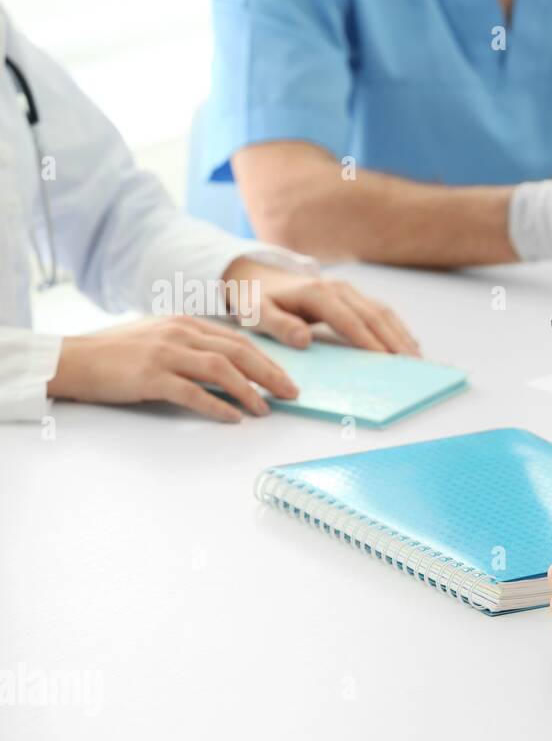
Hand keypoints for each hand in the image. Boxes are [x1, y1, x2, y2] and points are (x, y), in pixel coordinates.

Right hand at [47, 316, 298, 421]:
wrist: (71, 359)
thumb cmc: (115, 353)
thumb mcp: (159, 337)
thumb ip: (191, 345)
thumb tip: (227, 366)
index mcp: (185, 323)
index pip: (237, 340)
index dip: (266, 360)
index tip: (285, 378)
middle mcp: (179, 334)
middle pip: (238, 353)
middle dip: (270, 374)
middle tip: (290, 394)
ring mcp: (165, 354)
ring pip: (221, 370)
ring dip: (249, 391)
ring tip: (265, 409)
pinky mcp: (150, 377)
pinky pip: (193, 392)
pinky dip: (217, 405)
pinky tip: (233, 417)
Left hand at [221, 258, 419, 354]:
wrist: (259, 278)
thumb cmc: (258, 301)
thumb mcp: (256, 314)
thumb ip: (278, 326)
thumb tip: (303, 339)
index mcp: (316, 293)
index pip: (348, 320)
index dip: (368, 340)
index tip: (385, 360)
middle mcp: (337, 288)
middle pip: (373, 315)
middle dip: (394, 340)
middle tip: (411, 364)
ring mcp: (347, 290)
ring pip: (381, 312)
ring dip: (400, 334)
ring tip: (416, 358)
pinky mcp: (353, 295)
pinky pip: (379, 311)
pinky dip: (396, 328)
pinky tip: (408, 344)